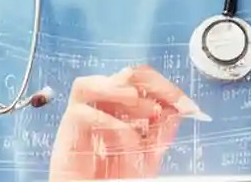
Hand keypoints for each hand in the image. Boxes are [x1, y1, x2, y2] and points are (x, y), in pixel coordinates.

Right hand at [49, 65, 201, 180]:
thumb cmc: (114, 180)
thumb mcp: (147, 158)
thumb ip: (159, 135)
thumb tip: (176, 111)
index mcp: (119, 114)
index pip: (138, 85)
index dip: (162, 87)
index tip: (184, 103)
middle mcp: (99, 113)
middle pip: (115, 78)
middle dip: (146, 84)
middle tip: (166, 101)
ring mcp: (81, 123)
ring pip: (87, 86)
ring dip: (115, 89)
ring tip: (137, 102)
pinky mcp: (67, 137)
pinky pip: (80, 113)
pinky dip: (105, 120)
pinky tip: (125, 134)